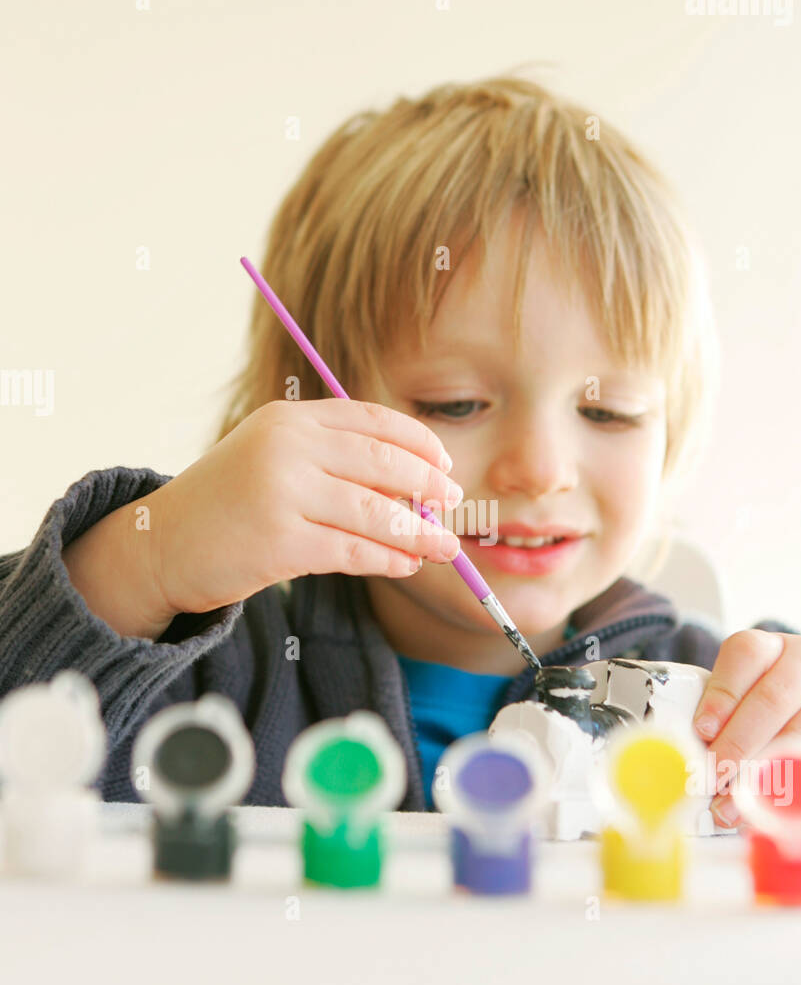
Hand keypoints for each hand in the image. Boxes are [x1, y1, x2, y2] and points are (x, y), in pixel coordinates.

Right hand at [151, 399, 463, 617]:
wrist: (162, 544)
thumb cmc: (229, 504)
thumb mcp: (273, 459)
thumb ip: (333, 461)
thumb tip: (415, 488)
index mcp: (290, 420)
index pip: (372, 420)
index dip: (418, 442)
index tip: (445, 465)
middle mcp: (287, 448)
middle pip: (383, 463)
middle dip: (428, 486)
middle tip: (453, 505)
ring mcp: (281, 494)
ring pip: (375, 512)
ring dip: (419, 533)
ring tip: (443, 547)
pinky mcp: (279, 544)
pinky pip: (353, 551)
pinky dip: (387, 559)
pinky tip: (404, 565)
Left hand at [691, 630, 800, 828]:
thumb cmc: (794, 715)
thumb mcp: (759, 703)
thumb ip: (729, 720)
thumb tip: (692, 759)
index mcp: (775, 647)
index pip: (744, 654)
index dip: (720, 695)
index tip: (701, 732)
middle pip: (771, 700)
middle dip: (736, 745)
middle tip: (712, 778)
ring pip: (800, 737)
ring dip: (762, 777)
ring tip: (733, 805)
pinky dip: (797, 792)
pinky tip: (775, 809)